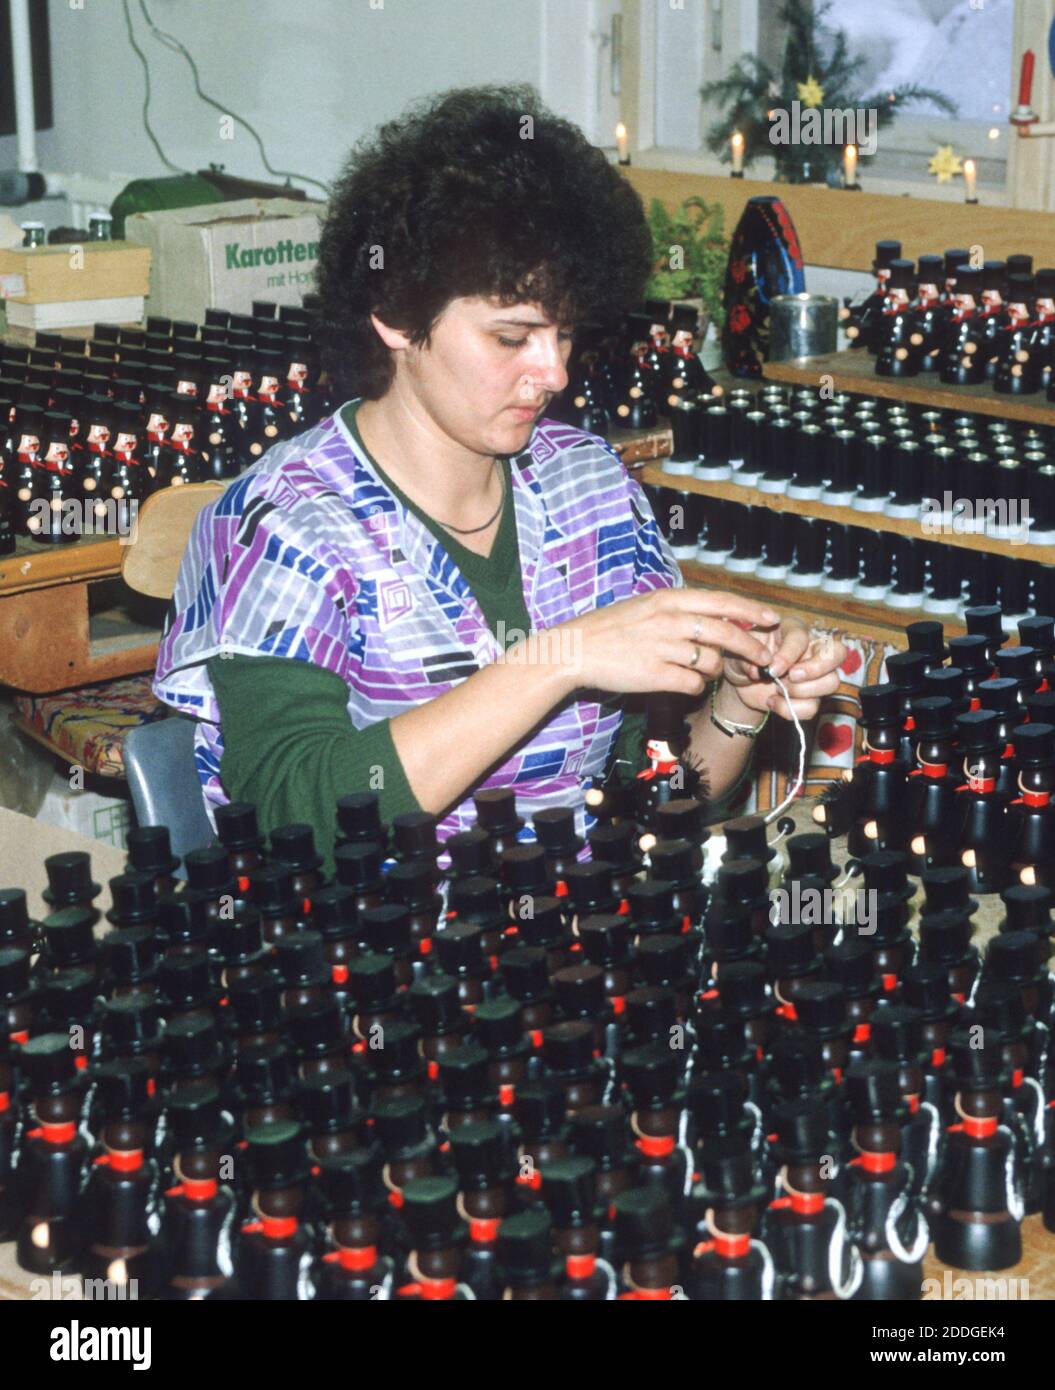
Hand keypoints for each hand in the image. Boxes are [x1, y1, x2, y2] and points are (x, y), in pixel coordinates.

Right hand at [543, 588, 779, 698]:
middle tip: (765, 660)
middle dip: (752, 648)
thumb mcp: (646, 606)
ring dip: (715, 670)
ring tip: (703, 671)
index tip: (771, 619)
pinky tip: (683, 683)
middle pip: (725, 633)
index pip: (721, 602)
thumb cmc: (611, 628)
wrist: (576, 650)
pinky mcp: (655, 675)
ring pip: (711, 662)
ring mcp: (662, 648)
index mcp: (668, 599)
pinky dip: (695, 686)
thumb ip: (679, 609)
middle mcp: (669, 620)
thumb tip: (715, 614)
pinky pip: (692, 684)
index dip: (751, 611)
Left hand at [721, 616, 845, 720]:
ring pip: (831, 683)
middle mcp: (811, 648)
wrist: (740, 682)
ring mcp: (816, 673)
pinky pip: (813, 707)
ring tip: (776, 689)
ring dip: (802, 692)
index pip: (802, 637)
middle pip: (837, 654)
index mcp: (792, 629)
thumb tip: (760, 669)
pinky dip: (790, 709)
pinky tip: (772, 702)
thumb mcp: (738, 652)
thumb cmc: (742, 657)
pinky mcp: (811, 696)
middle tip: (791, 677)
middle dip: (815, 669)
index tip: (772, 669)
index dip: (789, 654)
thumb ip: (747, 656)